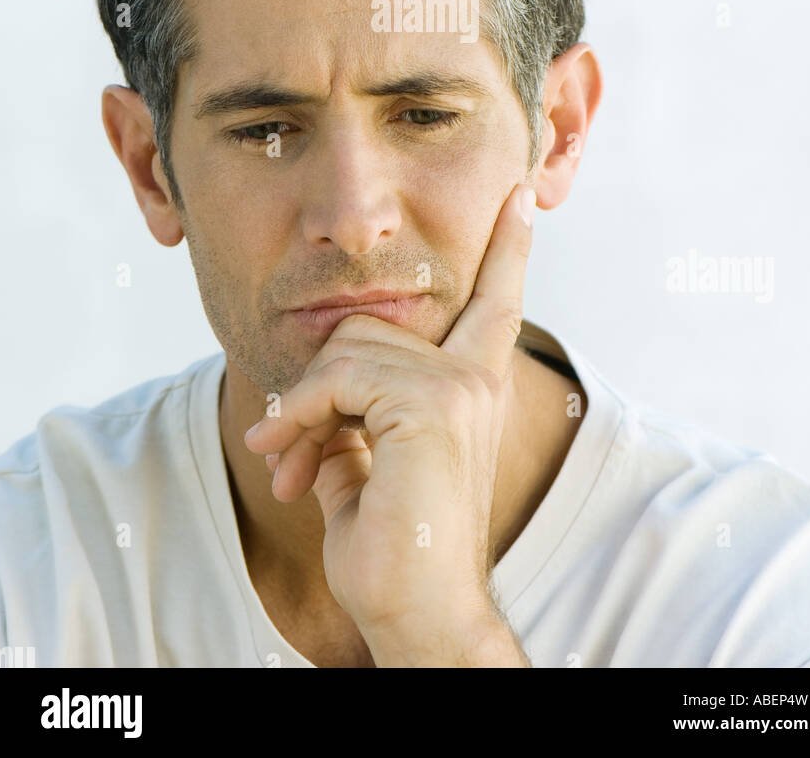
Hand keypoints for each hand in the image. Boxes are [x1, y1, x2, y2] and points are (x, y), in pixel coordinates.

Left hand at [243, 181, 535, 664]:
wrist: (421, 614)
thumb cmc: (398, 551)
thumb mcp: (373, 466)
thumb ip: (361, 414)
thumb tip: (317, 393)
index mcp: (474, 386)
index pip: (497, 299)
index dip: (509, 246)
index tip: (522, 195)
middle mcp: (476, 377)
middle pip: (370, 326)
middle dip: (316, 385)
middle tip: (290, 449)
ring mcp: (459, 387)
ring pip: (347, 348)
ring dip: (301, 408)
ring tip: (291, 463)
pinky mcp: (431, 405)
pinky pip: (338, 379)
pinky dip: (299, 416)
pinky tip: (287, 459)